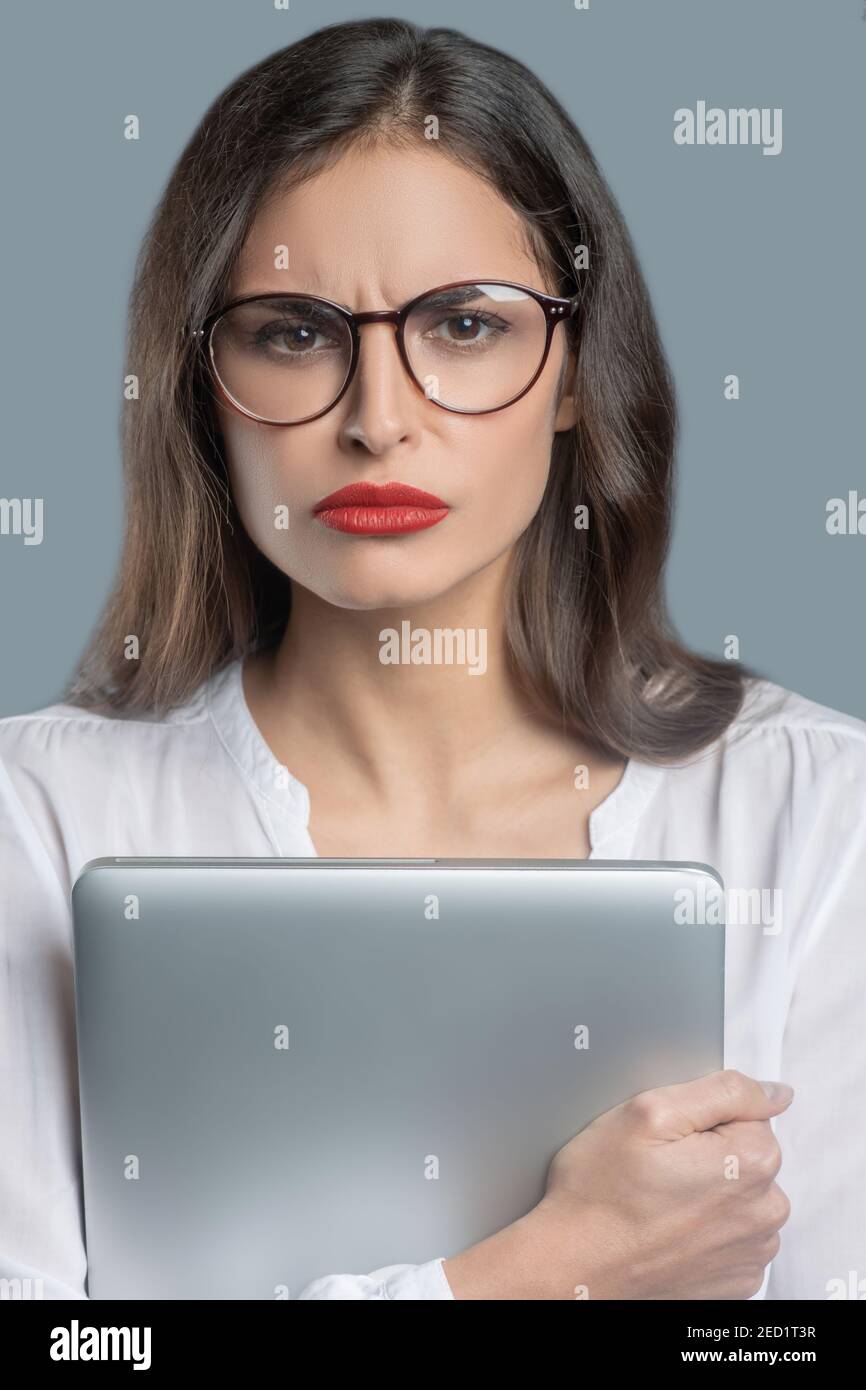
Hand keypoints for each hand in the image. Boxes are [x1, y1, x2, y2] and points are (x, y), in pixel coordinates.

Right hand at [443, 1069, 792, 1298]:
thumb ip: (723, 1091)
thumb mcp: (649, 1112)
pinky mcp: (736, 1280)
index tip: (669, 1138)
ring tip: (659, 1200)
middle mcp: (763, 1212)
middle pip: (748, 1155)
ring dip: (709, 1192)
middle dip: (709, 1152)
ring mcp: (751, 1252)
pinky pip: (732, 1235)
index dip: (702, 1118)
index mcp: (751, 1162)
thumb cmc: (601, 1195)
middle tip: (657, 1167)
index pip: (750, 1113)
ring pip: (741, 1196)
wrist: (576, 1269)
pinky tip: (668, 1228)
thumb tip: (775, 1092)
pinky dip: (705, 1229)